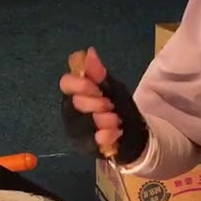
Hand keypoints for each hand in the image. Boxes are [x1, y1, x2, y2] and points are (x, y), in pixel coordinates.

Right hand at [59, 47, 148, 163]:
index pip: (66, 83)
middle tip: (110, 105)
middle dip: (95, 103)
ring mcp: (76, 131)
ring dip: (103, 120)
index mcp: (75, 93)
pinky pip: (92, 142)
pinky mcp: (85, 148)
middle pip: (74, 104)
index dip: (80, 84)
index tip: (96, 87)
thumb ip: (99, 72)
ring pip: (83, 124)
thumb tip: (88, 52)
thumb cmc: (119, 107)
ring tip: (116, 120)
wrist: (134, 136)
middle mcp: (71, 112)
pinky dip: (106, 136)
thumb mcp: (113, 87)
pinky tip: (116, 132)